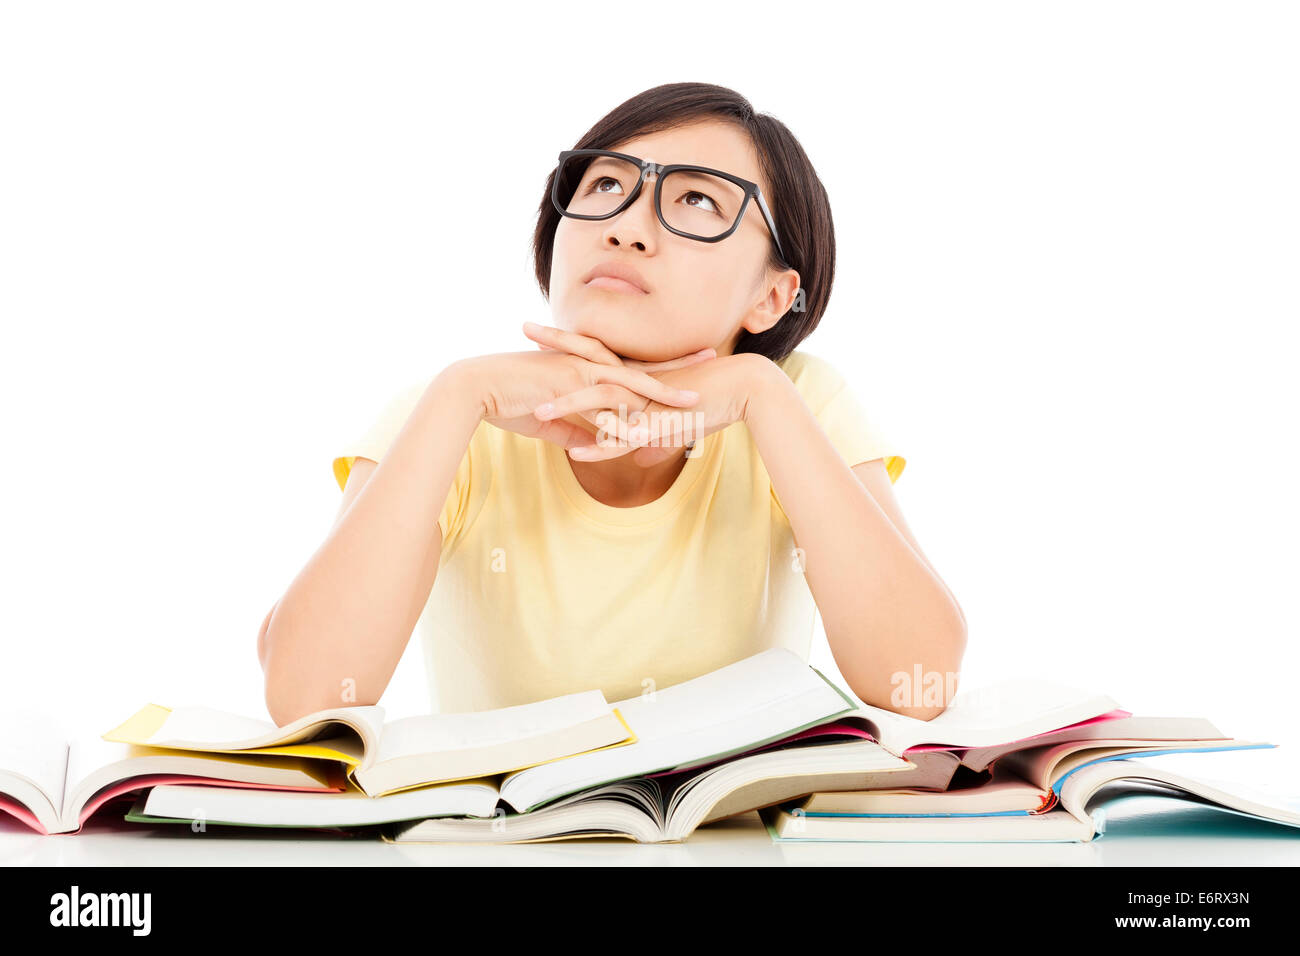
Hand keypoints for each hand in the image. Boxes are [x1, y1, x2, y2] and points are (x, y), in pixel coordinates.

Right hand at [451, 348, 702, 453]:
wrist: (477, 389)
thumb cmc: (509, 401)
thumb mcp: (550, 422)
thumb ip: (574, 431)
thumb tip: (588, 447)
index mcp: (587, 368)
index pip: (634, 367)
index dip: (665, 367)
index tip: (694, 362)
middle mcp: (588, 366)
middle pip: (642, 367)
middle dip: (679, 366)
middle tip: (714, 358)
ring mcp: (578, 375)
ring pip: (629, 384)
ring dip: (660, 394)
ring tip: (692, 402)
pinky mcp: (564, 390)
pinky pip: (600, 407)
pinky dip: (623, 421)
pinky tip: (646, 433)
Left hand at [527, 340, 765, 461]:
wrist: (746, 390)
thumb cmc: (715, 402)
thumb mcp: (676, 426)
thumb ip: (653, 441)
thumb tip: (640, 460)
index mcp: (636, 376)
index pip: (594, 354)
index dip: (566, 342)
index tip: (538, 332)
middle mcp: (637, 381)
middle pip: (589, 361)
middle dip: (555, 346)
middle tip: (524, 329)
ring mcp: (646, 400)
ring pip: (599, 401)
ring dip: (566, 406)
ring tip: (534, 409)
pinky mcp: (659, 422)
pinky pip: (624, 435)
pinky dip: (600, 446)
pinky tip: (576, 452)